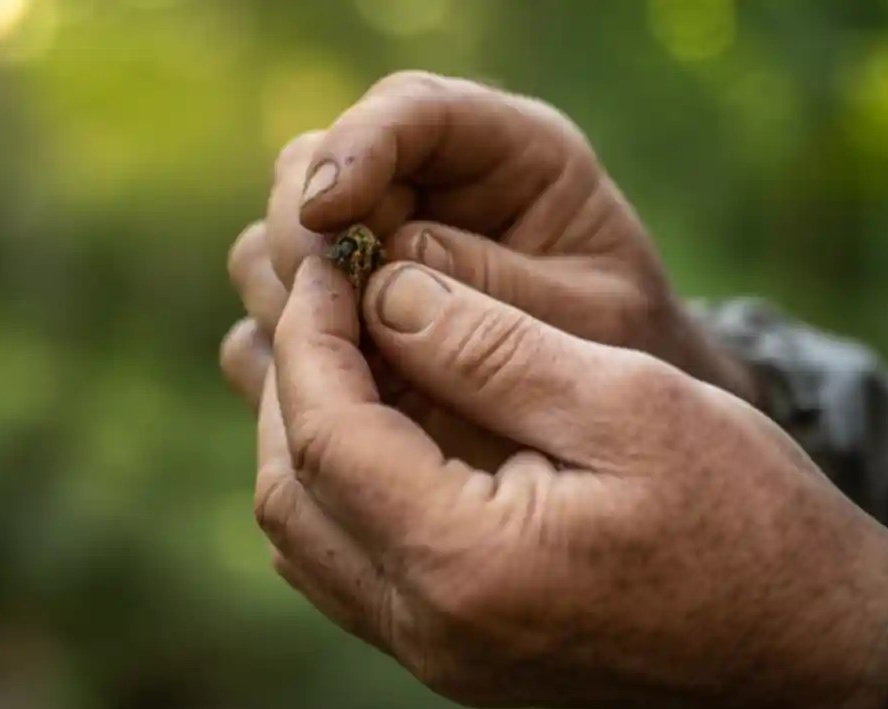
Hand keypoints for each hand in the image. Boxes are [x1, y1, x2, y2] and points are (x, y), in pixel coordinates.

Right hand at [226, 70, 757, 406]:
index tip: (327, 209)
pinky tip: (329, 393)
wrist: (615, 417)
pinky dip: (281, 350)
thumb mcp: (591, 322)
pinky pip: (267, 316)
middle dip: (305, 235)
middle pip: (308, 167)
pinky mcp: (334, 314)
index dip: (357, 147)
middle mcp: (421, 186)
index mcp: (504, 151)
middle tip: (325, 309)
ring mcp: (365, 249)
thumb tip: (385, 277)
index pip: (410, 110)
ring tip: (343, 363)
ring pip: (270, 243)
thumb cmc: (620, 352)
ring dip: (288, 299)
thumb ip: (500, 293)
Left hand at [243, 257, 887, 708]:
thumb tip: (387, 290)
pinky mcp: (446, 650)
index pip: (327, 435)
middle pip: (291, 487)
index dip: (311, 334)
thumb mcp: (626, 401)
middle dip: (295, 376)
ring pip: (303, 530)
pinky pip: (341, 561)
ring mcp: (431, 650)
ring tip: (349, 343)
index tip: (335, 257)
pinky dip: (334, 480)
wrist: (800, 639)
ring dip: (305, 429)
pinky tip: (378, 418)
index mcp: (467, 563)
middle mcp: (427, 626)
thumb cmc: (741, 516)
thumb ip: (491, 346)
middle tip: (335, 291)